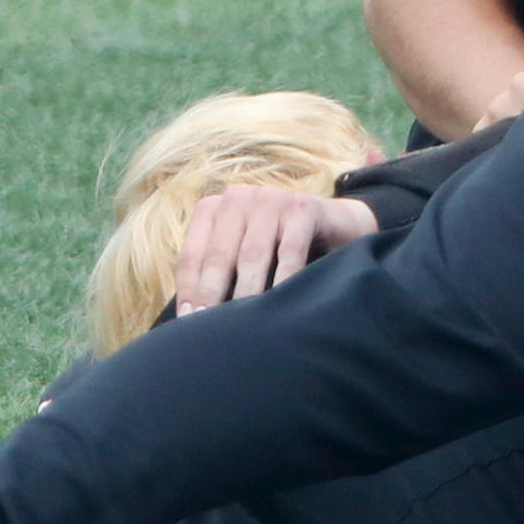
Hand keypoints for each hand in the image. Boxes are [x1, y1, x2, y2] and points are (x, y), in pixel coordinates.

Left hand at [173, 185, 378, 316]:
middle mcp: (239, 198)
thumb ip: (218, 272)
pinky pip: (290, 250)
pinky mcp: (303, 208)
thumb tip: (193, 314)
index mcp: (215, 208)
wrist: (335, 224)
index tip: (188, 320)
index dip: (190, 289)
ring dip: (246, 291)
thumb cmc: (278, 246)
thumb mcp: (242, 251)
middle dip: (212, 293)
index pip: (193, 253)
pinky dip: (284, 279)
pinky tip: (280, 302)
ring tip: (242, 322)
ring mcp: (271, 200)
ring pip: (253, 254)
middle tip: (208, 325)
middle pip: (219, 254)